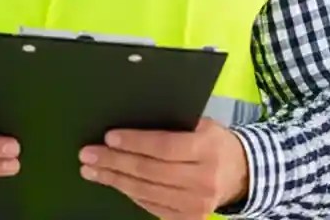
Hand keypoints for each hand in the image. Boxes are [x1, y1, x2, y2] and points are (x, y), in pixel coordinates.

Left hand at [78, 118, 248, 219]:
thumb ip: (172, 124)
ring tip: (91, 170)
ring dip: (114, 180)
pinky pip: (151, 206)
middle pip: (149, 171)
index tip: (109, 137)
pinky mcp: (189, 218)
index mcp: (207, 149)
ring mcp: (197, 204)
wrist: (241, 174)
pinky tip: (114, 183)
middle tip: (88, 154)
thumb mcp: (202, 125)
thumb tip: (129, 119)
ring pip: (146, 191)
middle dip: (114, 162)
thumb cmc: (214, 142)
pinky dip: (130, 194)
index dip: (134, 142)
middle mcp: (203, 179)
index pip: (164, 147)